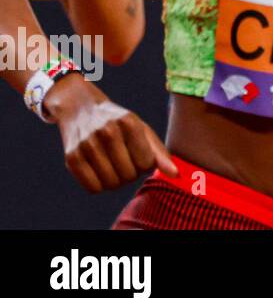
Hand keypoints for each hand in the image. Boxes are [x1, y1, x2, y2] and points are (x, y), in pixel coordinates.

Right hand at [43, 73, 176, 192]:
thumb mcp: (141, 129)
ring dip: (115, 181)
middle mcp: (107, 131)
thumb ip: (159, 152)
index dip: (145, 164)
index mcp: (129, 122)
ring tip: (112, 165)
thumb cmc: (118, 122)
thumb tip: (175, 175)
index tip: (138, 154)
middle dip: (130, 173)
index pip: (146, 164)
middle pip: (129, 176)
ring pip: (111, 184)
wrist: (80, 108)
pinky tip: (99, 171)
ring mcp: (87, 144)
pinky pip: (93, 188)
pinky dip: (99, 186)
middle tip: (124, 160)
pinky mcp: (71, 157)